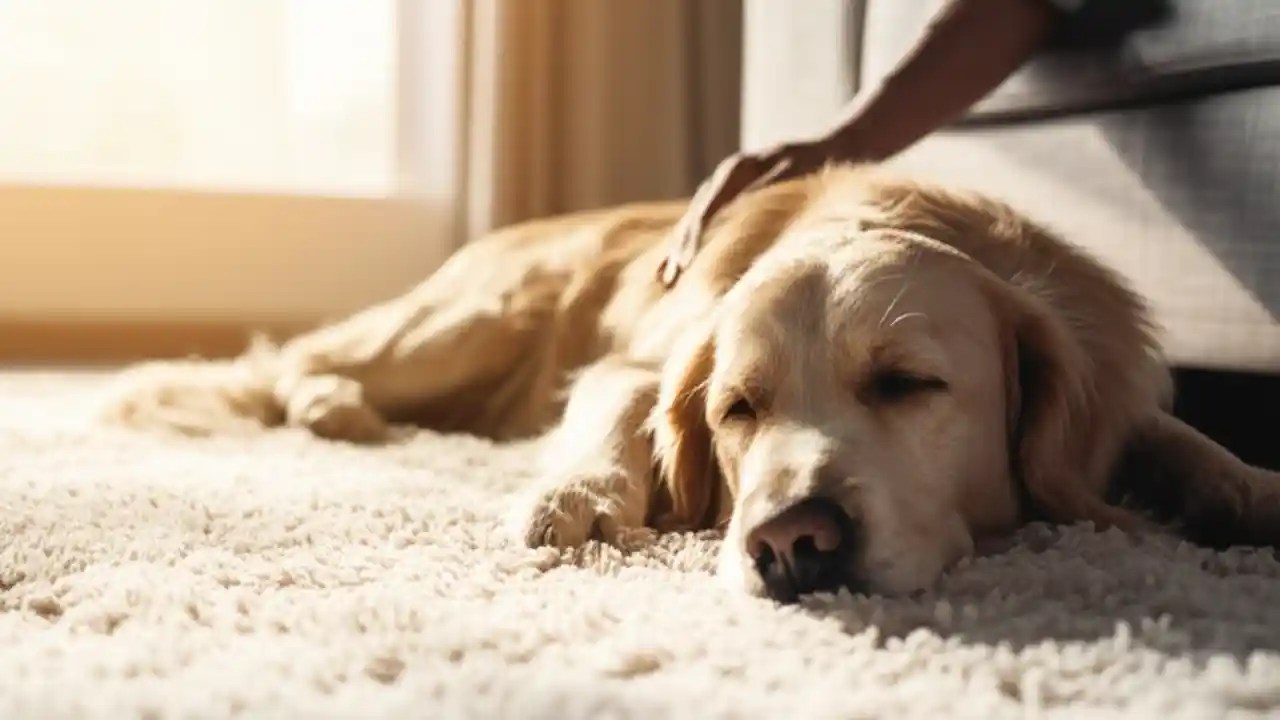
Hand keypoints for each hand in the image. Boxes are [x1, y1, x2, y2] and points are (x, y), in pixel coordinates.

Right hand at [658, 138, 828, 286]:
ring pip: (693, 222)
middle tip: (671, 279)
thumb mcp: (798, 173)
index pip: (707, 208)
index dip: (695, 237)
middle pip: (695, 217)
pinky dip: (689, 247)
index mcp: (738, 169)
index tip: (687, 263)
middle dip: (681, 249)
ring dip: (679, 251)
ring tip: (665, 280)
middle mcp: (724, 177)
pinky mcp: (728, 200)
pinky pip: (702, 225)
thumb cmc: (817, 164)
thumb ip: (771, 190)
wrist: (828, 149)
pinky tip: (676, 269)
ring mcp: (723, 188)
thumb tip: (743, 214)